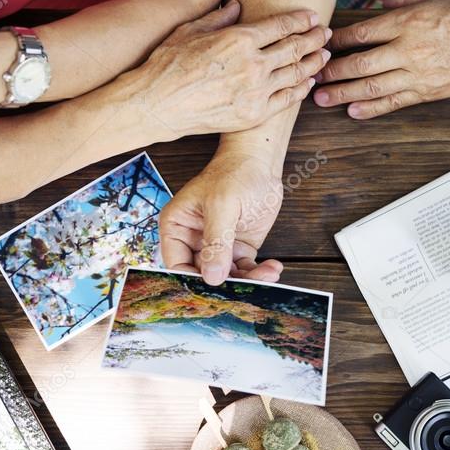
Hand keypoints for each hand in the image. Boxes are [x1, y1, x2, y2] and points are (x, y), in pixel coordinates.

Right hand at [131, 0, 329, 137]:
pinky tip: (307, 82)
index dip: (301, 20)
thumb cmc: (168, 65)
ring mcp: (256, 91)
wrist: (158, 105)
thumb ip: (219, 18)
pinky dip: (301, 89)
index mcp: (240, 39)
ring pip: (296, 74)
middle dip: (314, 39)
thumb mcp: (191, 30)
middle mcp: (254, 64)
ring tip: (323, 56)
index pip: (281, 25)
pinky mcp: (254, 114)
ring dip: (314, 63)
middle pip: (296, 48)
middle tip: (325, 34)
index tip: (312, 18)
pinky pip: (287, 100)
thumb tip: (236, 6)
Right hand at [160, 150, 283, 285]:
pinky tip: (273, 268)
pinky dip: (258, 273)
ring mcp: (217, 245)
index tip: (214, 287)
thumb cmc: (234, 173)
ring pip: (226, 275)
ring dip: (247, 280)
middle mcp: (193, 240)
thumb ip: (216, 242)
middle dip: (225, 283)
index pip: (177, 264)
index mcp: (176, 227)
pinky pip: (244, 269)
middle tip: (247, 287)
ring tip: (269, 274)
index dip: (192, 280)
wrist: (260, 162)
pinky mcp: (238, 247)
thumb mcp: (222, 206)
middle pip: (203, 274)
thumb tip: (212, 277)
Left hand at [314, 0, 449, 118]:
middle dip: (333, 71)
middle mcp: (410, 50)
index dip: (338, 40)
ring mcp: (419, 75)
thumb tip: (385, 4)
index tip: (323, 44)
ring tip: (322, 98)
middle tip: (313, 75)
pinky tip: (353, 112)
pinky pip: (395, 103)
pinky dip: (372, 109)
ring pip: (372, 88)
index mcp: (410, 22)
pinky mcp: (429, 92)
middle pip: (361, 64)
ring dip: (343, 94)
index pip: (363, 33)